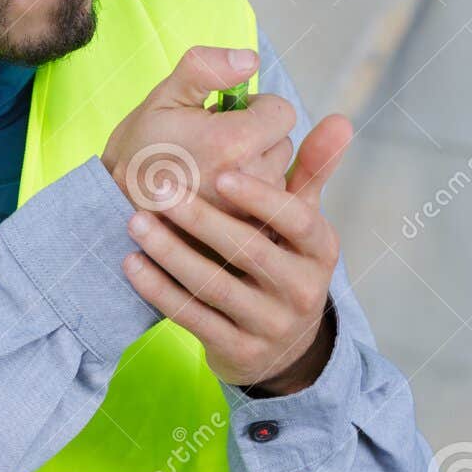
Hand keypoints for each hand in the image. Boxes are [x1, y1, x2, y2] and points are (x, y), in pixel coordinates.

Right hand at [102, 46, 296, 212]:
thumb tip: (250, 59)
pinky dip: (249, 199)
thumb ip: (208, 68)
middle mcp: (247, 182)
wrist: (112, 210)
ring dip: (255, 169)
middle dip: (258, 139)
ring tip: (212, 173)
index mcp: (233, 142)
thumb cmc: (138, 151)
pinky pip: (266, 207)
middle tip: (215, 147)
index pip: (282, 113)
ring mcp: (247, 214)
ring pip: (277, 176)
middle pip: (282, 144)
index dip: (257, 108)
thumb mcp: (164, 97)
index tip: (228, 116)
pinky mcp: (243, 237)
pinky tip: (218, 196)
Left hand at [122, 113, 352, 391]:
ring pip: (215, 286)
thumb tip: (339, 119)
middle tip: (159, 189)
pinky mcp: (238, 351)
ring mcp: (271, 325)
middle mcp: (303, 289)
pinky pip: (193, 317)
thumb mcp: (301, 223)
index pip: (296, 219)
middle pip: (249, 251)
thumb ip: (311, 170)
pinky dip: (160, 291)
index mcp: (321, 250)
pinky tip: (132, 264)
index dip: (261, 197)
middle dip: (200, 219)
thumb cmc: (283, 262)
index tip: (221, 175)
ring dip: (171, 253)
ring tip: (135, 221)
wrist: (281, 348)